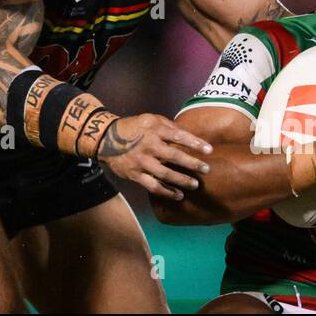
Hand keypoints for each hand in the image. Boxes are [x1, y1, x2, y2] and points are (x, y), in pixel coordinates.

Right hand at [97, 113, 212, 199]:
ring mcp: (142, 161)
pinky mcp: (135, 175)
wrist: (105, 139)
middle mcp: (149, 146)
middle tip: (206, 169)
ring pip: (165, 174)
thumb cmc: (133, 128)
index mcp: (154, 130)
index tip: (209, 150)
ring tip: (195, 185)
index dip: (195, 143)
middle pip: (174, 156)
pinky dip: (167, 192)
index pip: (179, 136)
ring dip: (182, 180)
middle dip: (192, 163)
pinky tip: (179, 195)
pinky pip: (153, 186)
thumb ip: (167, 125)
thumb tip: (187, 133)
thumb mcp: (149, 119)